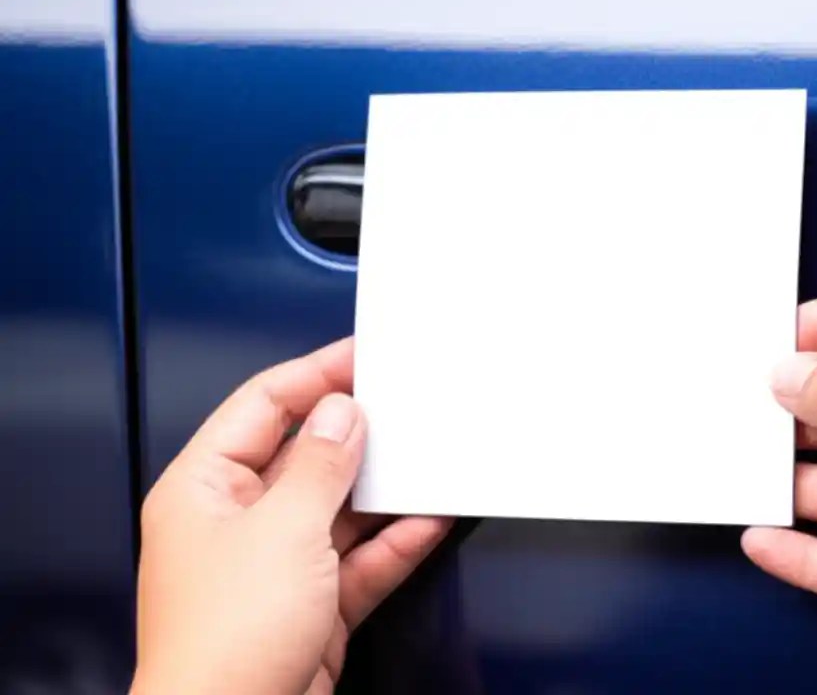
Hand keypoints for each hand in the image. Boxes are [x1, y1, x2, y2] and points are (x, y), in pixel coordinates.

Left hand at [132, 338, 451, 694]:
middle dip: (358, 437)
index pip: (262, 406)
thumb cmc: (222, 643)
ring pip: (340, 511)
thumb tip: (342, 415)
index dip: (315, 375)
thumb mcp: (282, 529)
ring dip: (384, 493)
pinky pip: (360, 561)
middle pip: (307, 457)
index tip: (364, 357)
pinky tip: (428, 521)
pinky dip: (395, 543)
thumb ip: (321, 466)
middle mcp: (236, 523)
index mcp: (203, 489)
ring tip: (428, 461)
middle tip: (407, 408)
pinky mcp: (311, 608)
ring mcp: (276, 568)